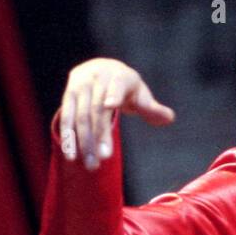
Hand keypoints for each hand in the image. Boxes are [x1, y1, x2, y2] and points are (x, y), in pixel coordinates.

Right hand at [58, 57, 174, 169]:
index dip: (114, 94)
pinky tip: (72, 156)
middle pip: (98, 109)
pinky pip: (66, 117)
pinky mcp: (68, 95)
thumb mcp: (141, 94)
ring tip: (91, 165)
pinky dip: (69, 137)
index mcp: (120, 75)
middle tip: (104, 158)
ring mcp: (81, 85)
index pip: (117, 85)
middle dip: (100, 134)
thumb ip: (152, 108)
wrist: (100, 69)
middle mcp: (98, 77)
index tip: (111, 106)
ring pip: (81, 116)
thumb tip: (169, 118)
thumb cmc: (126, 88)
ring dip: (84, 142)